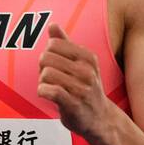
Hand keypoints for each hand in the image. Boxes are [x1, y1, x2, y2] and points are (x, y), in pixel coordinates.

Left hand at [37, 23, 112, 140]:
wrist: (101, 119)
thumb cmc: (86, 89)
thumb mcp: (81, 64)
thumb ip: (65, 44)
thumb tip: (52, 25)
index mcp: (87, 57)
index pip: (53, 44)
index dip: (48, 54)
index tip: (55, 66)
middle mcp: (86, 71)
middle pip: (46, 58)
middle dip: (42, 68)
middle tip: (51, 79)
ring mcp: (81, 88)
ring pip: (45, 74)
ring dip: (42, 82)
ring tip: (51, 88)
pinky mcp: (73, 104)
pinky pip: (48, 90)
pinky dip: (42, 92)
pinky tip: (48, 95)